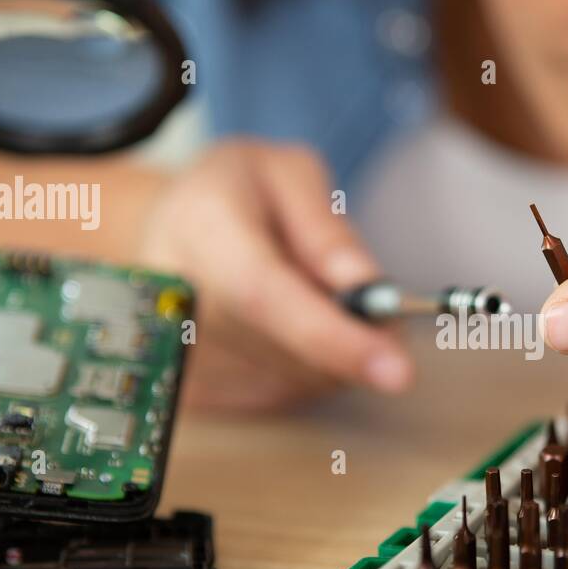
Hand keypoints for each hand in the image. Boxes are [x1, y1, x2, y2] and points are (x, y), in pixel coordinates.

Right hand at [140, 139, 412, 410]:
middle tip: (382, 308)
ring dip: (336, 353)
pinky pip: (284, 395)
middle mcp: (178, 301)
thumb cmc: (234, 195)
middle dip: (358, 340)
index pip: (264, 298)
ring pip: (298, 381)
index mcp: (200, 231)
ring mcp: (182, 355)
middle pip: (289, 351)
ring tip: (319, 298)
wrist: (170, 231)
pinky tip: (291, 328)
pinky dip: (309, 368)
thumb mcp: (286, 173)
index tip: (397, 370)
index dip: (333, 338)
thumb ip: (326, 230)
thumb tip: (368, 288)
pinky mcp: (197, 393)